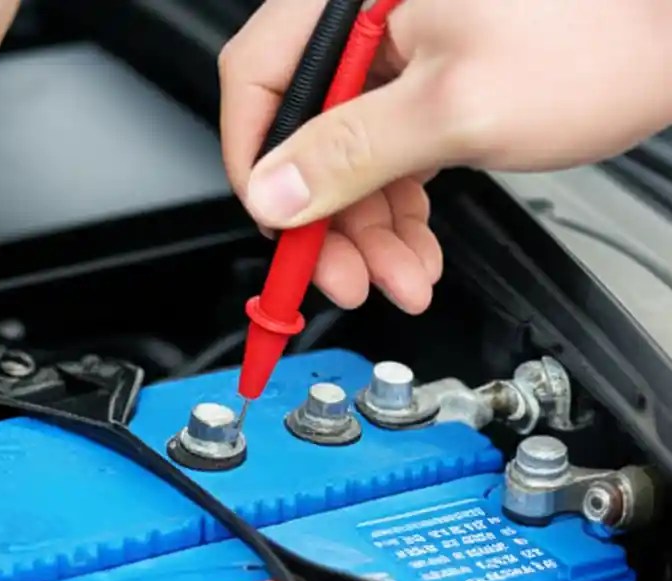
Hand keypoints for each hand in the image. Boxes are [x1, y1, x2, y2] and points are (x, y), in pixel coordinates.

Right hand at [220, 0, 671, 313]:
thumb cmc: (601, 34)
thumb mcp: (455, 109)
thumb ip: (350, 153)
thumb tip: (273, 192)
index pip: (259, 78)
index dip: (257, 161)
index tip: (277, 224)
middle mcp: (367, 17)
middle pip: (303, 128)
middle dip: (325, 215)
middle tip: (342, 275)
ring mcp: (399, 48)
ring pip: (347, 153)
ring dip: (367, 227)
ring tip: (397, 276)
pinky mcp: (429, 79)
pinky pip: (388, 153)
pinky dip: (398, 208)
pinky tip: (414, 249)